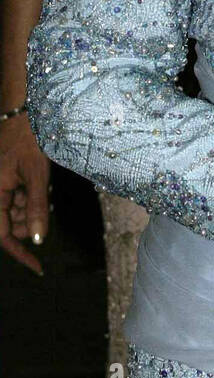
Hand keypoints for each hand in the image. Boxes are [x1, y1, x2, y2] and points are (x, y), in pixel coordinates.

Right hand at [0, 111, 49, 273]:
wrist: (25, 110)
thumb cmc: (29, 138)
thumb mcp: (37, 174)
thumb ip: (37, 207)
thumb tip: (39, 240)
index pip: (2, 235)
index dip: (20, 253)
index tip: (39, 267)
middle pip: (12, 224)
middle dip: (31, 220)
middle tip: (46, 198)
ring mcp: (0, 186)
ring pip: (19, 211)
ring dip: (34, 206)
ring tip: (42, 182)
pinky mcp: (7, 179)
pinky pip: (21, 197)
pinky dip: (33, 195)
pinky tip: (40, 179)